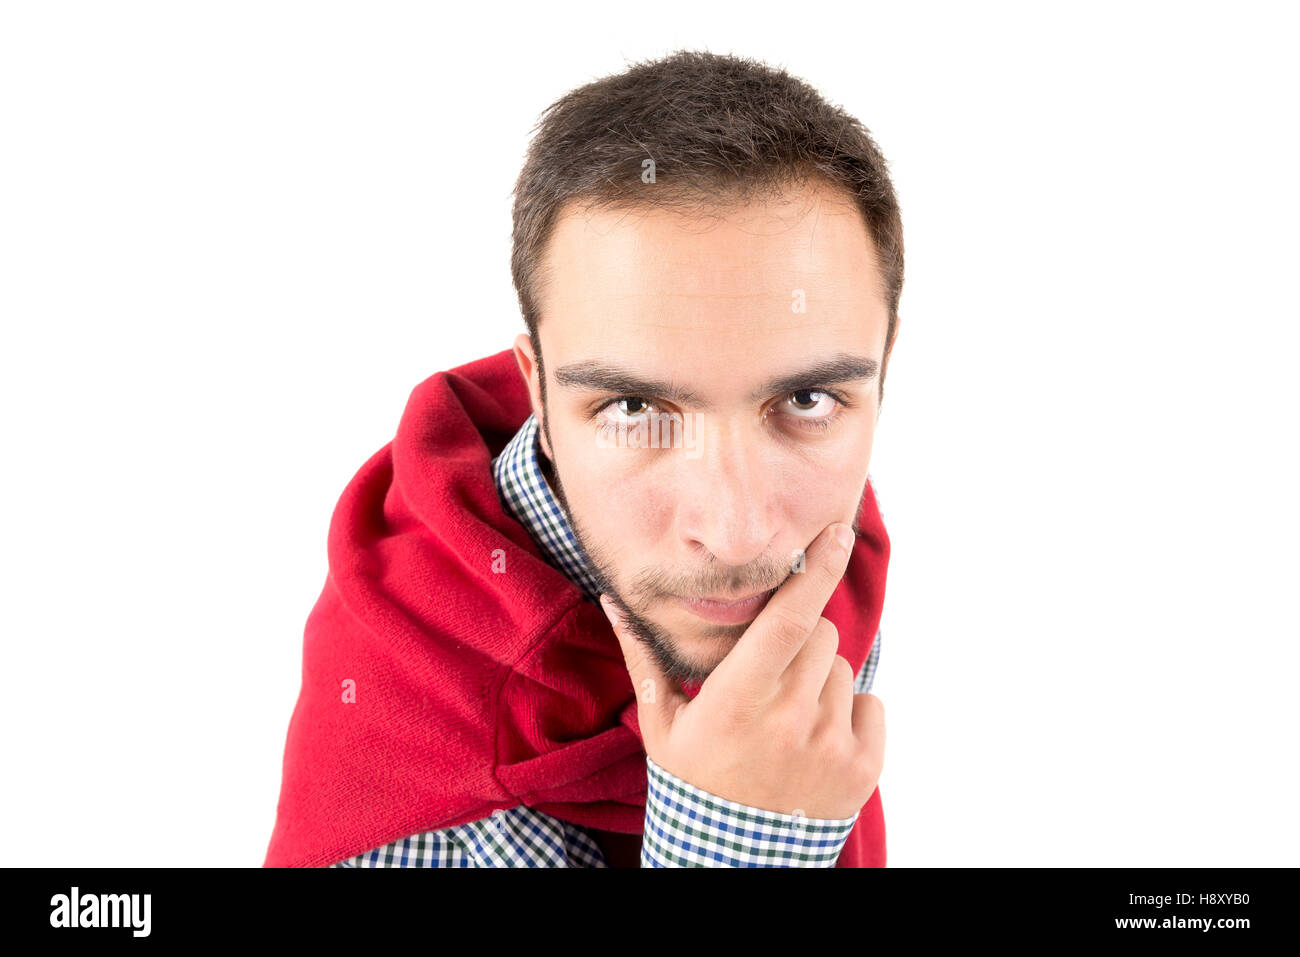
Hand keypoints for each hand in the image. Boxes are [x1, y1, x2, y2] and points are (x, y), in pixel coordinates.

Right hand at [601, 521, 884, 820]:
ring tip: (788, 718)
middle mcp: (789, 720)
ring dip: (821, 680)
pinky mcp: (862, 768)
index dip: (815, 571)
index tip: (836, 532)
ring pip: (843, 669)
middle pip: (820, 635)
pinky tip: (815, 741)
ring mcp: (830, 745)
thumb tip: (613, 598)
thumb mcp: (662, 723)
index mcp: (738, 701)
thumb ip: (643, 656)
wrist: (734, 860)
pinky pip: (870, 705)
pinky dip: (850, 713)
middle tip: (772, 675)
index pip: (787, 620)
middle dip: (802, 637)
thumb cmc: (694, 780)